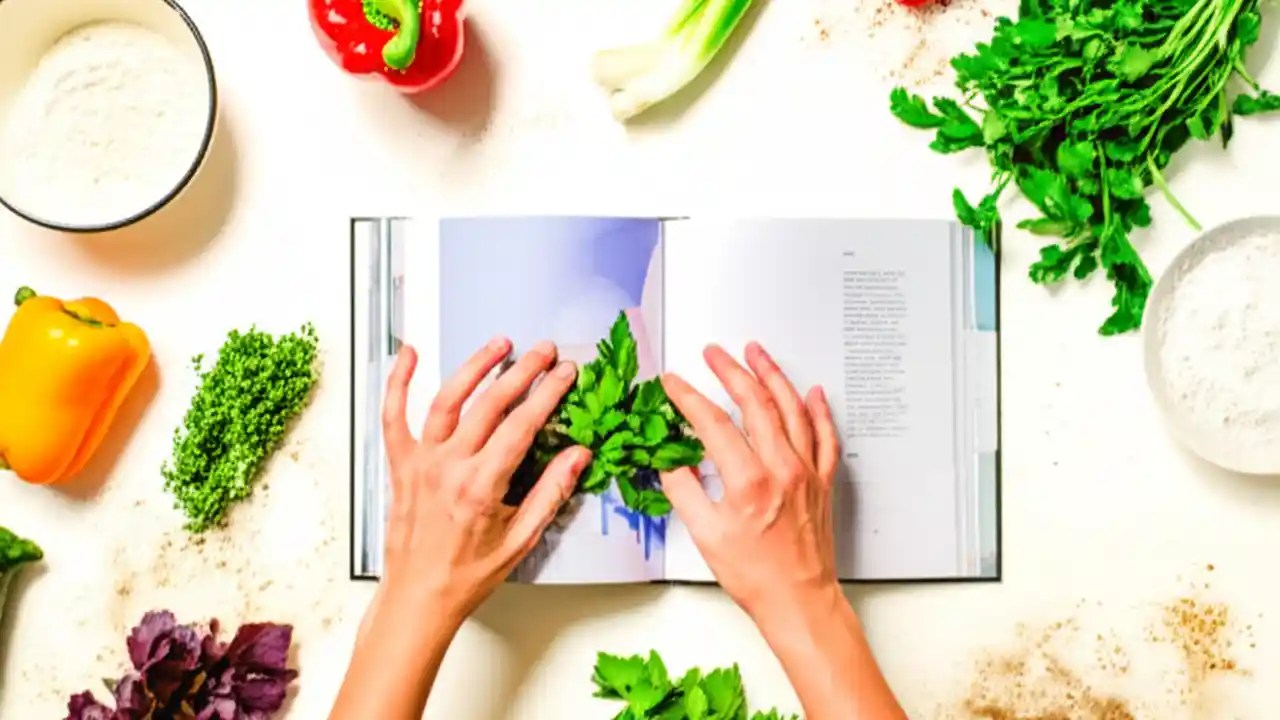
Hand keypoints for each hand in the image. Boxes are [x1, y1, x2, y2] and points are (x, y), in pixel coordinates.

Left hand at [378, 337, 590, 620]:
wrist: (418, 597)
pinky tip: (408, 354)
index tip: (566, 373)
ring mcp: (420, 463)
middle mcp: (448, 468)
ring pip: (447, 400)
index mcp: (480, 487)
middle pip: (489, 405)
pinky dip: (397, 382)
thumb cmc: (468, 575)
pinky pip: (394, 416)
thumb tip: (579, 455)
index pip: (521, 426)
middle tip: (544, 352)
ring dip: (474, 366)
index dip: (547, 394)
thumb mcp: (521, 539)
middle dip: (521, 372)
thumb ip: (551, 492)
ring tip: (499, 343)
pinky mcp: (400, 465)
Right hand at [660, 342, 906, 719]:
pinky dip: (819, 411)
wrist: (799, 600)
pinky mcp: (822, 481)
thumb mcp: (705, 534)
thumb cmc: (755, 576)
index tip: (674, 383)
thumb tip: (671, 459)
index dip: (689, 397)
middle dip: (731, 371)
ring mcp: (806, 471)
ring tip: (757, 353)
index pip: (712, 423)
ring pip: (792, 409)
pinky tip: (812, 393)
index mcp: (748, 480)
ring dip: (773, 376)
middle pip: (755, 403)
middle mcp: (781, 468)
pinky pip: (825, 436)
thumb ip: (684, 489)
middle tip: (714, 353)